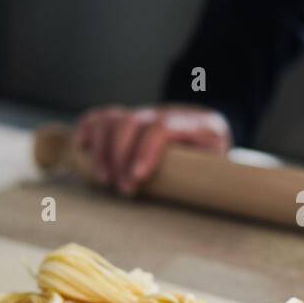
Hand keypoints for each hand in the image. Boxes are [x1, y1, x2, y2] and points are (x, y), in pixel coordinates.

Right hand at [74, 104, 231, 194]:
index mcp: (190, 122)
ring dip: (101, 150)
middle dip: (120, 157)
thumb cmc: (212, 155)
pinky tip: (82, 148)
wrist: (206, 132)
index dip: (145, 151)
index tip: (138, 177)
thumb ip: (211, 170)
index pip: (161, 127)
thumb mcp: (221, 161)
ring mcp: (141, 113)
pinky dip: (86, 128)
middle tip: (124, 189)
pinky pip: (99, 116)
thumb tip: (200, 189)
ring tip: (105, 180)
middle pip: (130, 122)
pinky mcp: (126, 119)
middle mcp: (161, 112)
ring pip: (111, 119)